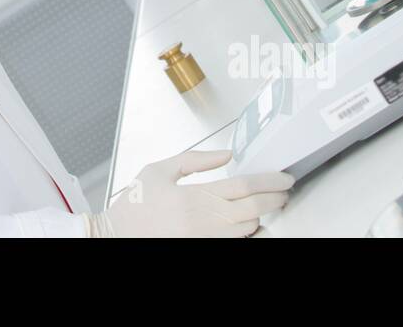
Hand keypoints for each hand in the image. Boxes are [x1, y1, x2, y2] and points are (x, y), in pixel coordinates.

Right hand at [85, 149, 293, 236]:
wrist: (117, 235)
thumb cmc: (135, 203)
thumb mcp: (159, 170)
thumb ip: (194, 160)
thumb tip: (227, 154)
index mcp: (192, 197)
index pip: (242, 186)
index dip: (268, 181)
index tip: (284, 177)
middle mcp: (202, 221)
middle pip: (252, 209)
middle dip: (274, 199)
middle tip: (286, 191)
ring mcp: (204, 238)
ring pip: (247, 228)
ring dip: (263, 215)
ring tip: (271, 203)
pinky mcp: (202, 246)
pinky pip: (234, 241)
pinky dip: (247, 230)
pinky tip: (251, 221)